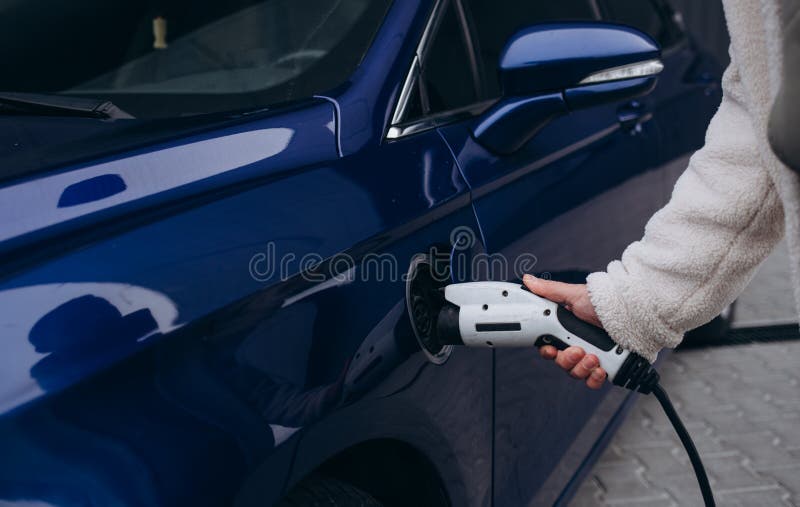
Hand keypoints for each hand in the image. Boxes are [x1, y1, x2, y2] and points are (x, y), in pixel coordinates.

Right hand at [522, 274, 607, 388]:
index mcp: (566, 331)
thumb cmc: (605, 302)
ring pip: (576, 373)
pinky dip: (595, 378)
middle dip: (567, 359)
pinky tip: (601, 369)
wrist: (634, 312)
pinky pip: (594, 381)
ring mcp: (592, 358)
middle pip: (562, 363)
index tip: (550, 350)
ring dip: (582, 368)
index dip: (548, 352)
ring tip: (593, 357)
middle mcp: (577, 346)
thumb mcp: (574, 295)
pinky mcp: (606, 367)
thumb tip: (528, 280)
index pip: (549, 348)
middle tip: (577, 350)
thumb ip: (549, 291)